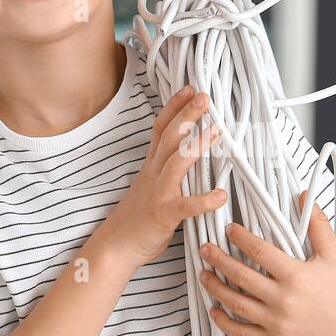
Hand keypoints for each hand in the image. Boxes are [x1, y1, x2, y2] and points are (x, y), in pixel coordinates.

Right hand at [100, 85, 225, 269]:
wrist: (115, 247)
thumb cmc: (136, 219)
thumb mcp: (150, 186)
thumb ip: (167, 171)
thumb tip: (189, 157)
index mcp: (151, 167)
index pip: (161, 129)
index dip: (174, 107)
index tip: (190, 88)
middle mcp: (153, 174)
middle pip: (170, 137)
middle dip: (187, 115)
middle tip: (204, 96)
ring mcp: (158, 193)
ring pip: (177, 162)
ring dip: (197, 145)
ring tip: (217, 130)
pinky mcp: (163, 214)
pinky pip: (185, 206)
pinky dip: (203, 200)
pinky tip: (221, 195)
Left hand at [197, 190, 335, 335]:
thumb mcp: (335, 254)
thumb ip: (317, 225)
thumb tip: (302, 196)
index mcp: (296, 275)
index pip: (259, 251)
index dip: (240, 237)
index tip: (229, 229)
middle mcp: (283, 299)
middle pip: (241, 276)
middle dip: (219, 260)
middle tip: (205, 248)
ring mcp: (277, 322)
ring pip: (236, 303)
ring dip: (215, 288)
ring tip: (203, 274)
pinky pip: (242, 332)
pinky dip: (224, 322)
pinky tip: (213, 310)